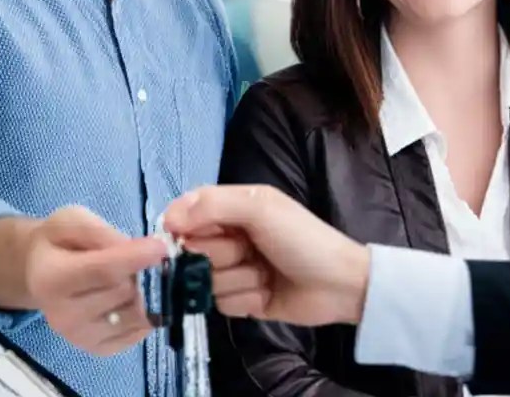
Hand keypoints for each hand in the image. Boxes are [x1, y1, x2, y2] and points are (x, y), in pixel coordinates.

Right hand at [0, 206, 166, 355]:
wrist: (38, 274)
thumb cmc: (57, 242)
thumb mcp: (71, 220)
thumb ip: (100, 231)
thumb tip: (137, 248)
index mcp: (51, 279)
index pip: (104, 270)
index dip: (137, 257)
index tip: (162, 246)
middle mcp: (63, 316)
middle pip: (123, 290)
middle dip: (135, 270)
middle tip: (128, 258)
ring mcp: (81, 337)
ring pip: (136, 312)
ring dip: (141, 292)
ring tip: (124, 279)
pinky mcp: (98, 349)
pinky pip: (138, 331)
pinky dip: (142, 312)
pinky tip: (127, 298)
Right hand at [163, 185, 370, 326]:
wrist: (340, 285)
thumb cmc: (303, 239)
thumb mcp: (261, 208)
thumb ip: (213, 205)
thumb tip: (168, 217)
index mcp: (234, 208)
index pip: (187, 214)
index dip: (182, 226)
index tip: (182, 234)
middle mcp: (230, 237)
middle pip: (194, 251)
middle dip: (221, 255)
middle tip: (249, 251)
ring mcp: (236, 270)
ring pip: (207, 281)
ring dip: (238, 279)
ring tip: (266, 274)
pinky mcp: (243, 300)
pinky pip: (223, 304)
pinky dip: (246, 299)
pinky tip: (268, 293)